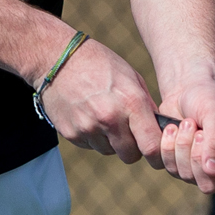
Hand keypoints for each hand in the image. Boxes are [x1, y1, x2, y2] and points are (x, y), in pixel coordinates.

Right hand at [37, 36, 160, 163]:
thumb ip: (146, 105)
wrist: (57, 59)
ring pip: (109, 151)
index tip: (154, 146)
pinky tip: (88, 115)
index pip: (151, 145)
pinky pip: (90, 145)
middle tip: (128, 131)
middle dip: (132, 147)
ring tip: (104, 116)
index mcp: (130, 102)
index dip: (156, 150)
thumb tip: (158, 129)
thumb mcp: (131, 77)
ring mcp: (88, 128)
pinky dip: (93, 136)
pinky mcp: (71, 134)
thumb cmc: (99, 63)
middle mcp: (109, 118)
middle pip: (130, 155)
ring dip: (111, 141)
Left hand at [153, 81, 214, 199]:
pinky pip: (170, 168)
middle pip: (211, 186)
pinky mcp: (180, 165)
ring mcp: (201, 170)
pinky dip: (168, 147)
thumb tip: (212, 170)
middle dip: (199, 158)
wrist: (184, 91)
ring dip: (183, 147)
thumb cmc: (208, 97)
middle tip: (199, 132)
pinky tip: (172, 129)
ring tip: (187, 123)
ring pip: (187, 176)